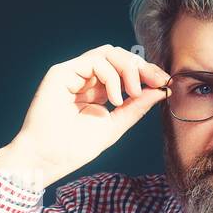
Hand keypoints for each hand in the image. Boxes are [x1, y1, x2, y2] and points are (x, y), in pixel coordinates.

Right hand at [0, 45, 169, 190]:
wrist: (48, 159)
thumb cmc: (74, 149)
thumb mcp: (114, 126)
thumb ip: (135, 107)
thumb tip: (160, 91)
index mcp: (96, 91)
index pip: (124, 71)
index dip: (145, 73)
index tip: (165, 83)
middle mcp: (84, 79)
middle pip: (118, 56)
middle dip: (142, 67)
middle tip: (157, 81)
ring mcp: (72, 74)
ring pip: (108, 53)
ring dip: (127, 69)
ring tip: (131, 93)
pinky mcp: (61, 73)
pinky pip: (94, 61)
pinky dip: (111, 76)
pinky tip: (115, 98)